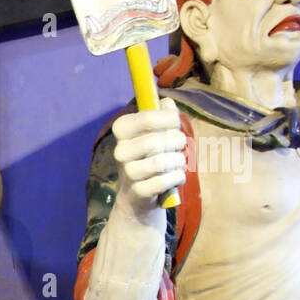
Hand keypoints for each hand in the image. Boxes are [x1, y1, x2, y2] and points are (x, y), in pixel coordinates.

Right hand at [111, 99, 187, 218]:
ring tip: (178, 163)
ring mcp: (128, 172)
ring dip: (178, 161)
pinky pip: (165, 181)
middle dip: (177, 141)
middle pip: (158, 140)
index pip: (147, 117)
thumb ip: (162, 115)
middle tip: (179, 145)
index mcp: (122, 131)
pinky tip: (175, 178)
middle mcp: (120, 151)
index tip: (176, 123)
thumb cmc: (150, 157)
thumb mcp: (155, 132)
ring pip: (162, 161)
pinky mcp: (138, 192)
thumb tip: (167, 103)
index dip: (169, 118)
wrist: (137, 197)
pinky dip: (177, 178)